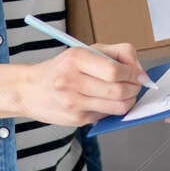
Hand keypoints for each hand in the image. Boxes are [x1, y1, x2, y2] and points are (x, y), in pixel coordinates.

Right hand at [17, 42, 148, 126]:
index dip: (133, 73)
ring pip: (117, 107)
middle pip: (119, 90)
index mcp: (76, 58)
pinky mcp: (76, 119)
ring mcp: (74, 103)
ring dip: (130, 101)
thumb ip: (116, 54)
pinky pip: (107, 115)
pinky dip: (113, 108)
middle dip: (135, 88)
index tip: (139, 74)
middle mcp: (72, 81)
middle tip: (137, 85)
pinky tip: (107, 101)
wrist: (29, 89)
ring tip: (128, 94)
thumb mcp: (84, 51)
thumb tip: (139, 70)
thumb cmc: (61, 68)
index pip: (115, 70)